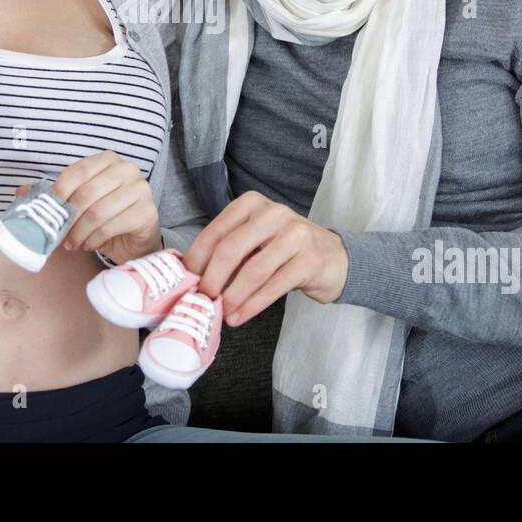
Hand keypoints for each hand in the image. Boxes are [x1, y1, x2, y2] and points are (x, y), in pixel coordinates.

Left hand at [51, 150, 160, 263]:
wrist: (133, 238)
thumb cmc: (105, 216)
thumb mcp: (77, 203)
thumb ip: (52, 195)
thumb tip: (19, 191)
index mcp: (108, 160)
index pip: (78, 171)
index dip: (59, 192)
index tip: (49, 211)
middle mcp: (127, 169)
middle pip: (86, 193)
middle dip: (68, 217)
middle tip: (58, 234)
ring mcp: (140, 190)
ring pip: (98, 212)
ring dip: (79, 232)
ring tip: (72, 243)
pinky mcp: (146, 212)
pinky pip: (111, 226)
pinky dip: (94, 239)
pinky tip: (89, 245)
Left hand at [182, 191, 349, 326]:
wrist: (335, 258)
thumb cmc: (285, 250)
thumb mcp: (256, 240)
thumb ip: (229, 251)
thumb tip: (192, 276)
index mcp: (253, 204)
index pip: (216, 231)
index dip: (197, 259)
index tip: (186, 282)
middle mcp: (274, 214)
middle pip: (231, 249)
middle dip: (212, 279)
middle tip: (202, 300)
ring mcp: (295, 235)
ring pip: (253, 270)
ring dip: (232, 296)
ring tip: (222, 313)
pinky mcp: (310, 260)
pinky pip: (273, 286)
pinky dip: (252, 306)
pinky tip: (239, 317)